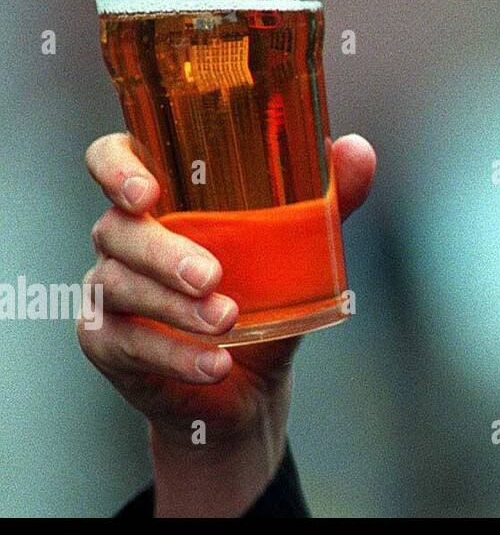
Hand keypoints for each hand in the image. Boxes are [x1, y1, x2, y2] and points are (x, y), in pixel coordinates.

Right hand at [79, 131, 374, 513]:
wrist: (250, 385)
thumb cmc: (266, 297)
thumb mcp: (302, 251)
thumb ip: (328, 200)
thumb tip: (358, 149)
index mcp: (163, 199)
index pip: (113, 159)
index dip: (115, 167)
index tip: (147, 191)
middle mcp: (124, 237)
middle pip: (116, 228)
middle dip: (162, 252)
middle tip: (211, 276)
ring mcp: (108, 290)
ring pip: (120, 286)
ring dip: (175, 308)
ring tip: (227, 321)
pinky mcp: (107, 344)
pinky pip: (128, 345)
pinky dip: (176, 356)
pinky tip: (215, 364)